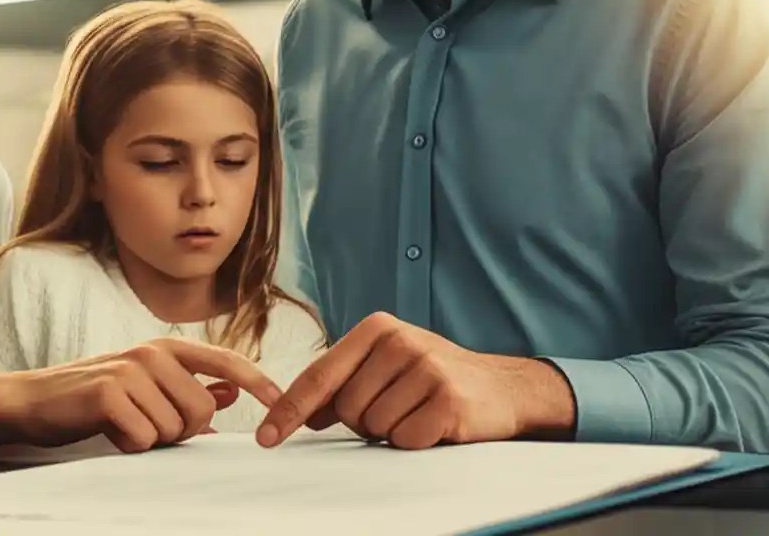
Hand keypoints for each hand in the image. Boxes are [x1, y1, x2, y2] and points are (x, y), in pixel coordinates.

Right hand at [0, 338, 281, 452]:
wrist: (33, 400)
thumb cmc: (93, 397)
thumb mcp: (143, 386)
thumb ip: (186, 388)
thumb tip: (227, 394)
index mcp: (165, 348)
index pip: (224, 361)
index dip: (256, 383)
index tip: (279, 403)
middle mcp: (151, 352)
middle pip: (202, 410)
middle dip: (180, 431)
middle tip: (146, 425)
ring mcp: (130, 370)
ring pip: (174, 428)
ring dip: (151, 439)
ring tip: (122, 424)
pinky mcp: (109, 393)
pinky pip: (145, 438)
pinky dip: (130, 445)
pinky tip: (108, 430)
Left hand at [257, 312, 574, 449]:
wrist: (501, 387)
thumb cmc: (432, 378)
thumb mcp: (385, 367)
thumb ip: (343, 384)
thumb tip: (302, 413)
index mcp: (376, 328)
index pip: (319, 375)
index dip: (290, 410)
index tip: (267, 437)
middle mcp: (400, 341)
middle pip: (347, 409)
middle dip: (364, 421)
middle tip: (397, 407)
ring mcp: (427, 368)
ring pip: (374, 427)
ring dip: (392, 431)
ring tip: (418, 412)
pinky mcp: (449, 399)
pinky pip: (406, 439)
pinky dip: (416, 440)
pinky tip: (436, 423)